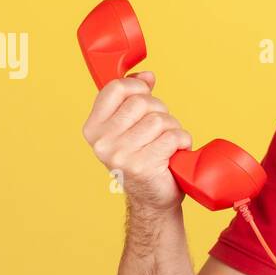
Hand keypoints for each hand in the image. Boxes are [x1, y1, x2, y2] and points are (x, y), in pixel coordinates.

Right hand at [81, 70, 192, 213]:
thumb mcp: (131, 127)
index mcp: (93, 128)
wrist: (152, 199)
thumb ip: (133, 98)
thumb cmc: (144, 158)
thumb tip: (148, 75)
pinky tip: (176, 153)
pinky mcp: (142, 166)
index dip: (137, 86)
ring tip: (168, 143)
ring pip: (159, 120)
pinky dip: (182, 141)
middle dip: (160, 111)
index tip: (147, 92)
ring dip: (173, 128)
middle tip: (161, 129)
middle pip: (142, 103)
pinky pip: (172, 137)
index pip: (115, 88)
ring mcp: (120, 155)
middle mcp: (102, 142)